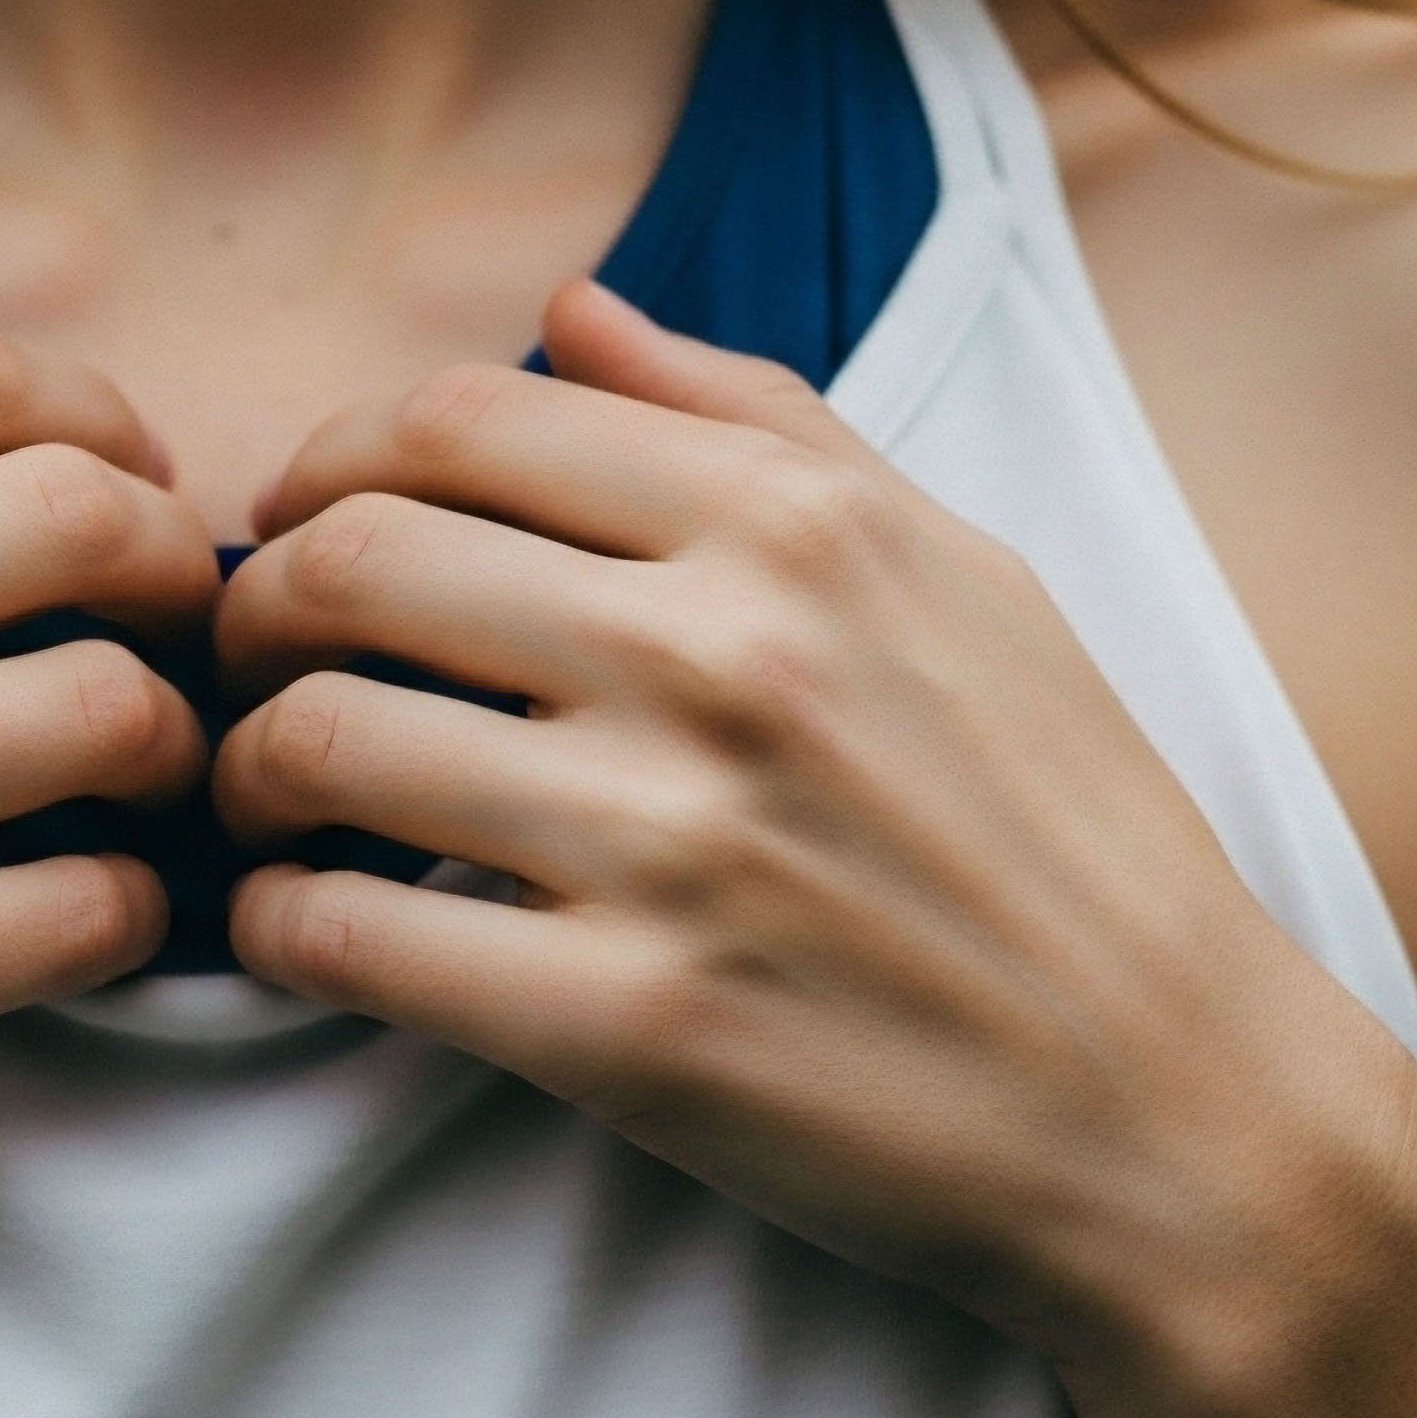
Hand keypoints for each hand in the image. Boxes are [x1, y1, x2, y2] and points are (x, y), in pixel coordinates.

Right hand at [0, 204, 217, 1340]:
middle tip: (179, 625)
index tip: (120, 489)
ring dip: (168, 744)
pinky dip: (124, 913)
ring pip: (107, 713)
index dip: (98, 424)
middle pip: (75, 515)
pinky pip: (76, 916)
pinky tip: (86, 912)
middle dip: (174, 566)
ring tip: (144, 774)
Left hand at [207, 282, 1416, 1374]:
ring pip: (315, 739)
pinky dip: (275, 928)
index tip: (300, 526)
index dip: (328, 461)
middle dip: (249, 605)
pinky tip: (297, 931)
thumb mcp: (962, 580)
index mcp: (798, 528)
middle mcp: (728, 657)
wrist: (1179, 1111)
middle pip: (350, 557)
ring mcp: (675, 842)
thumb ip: (760, 425)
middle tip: (244, 665)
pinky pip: (346, 938)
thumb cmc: (1065, 834)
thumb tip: (572, 306)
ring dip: (237, 768)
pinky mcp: (629, 1025)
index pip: (460, 418)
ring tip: (258, 802)